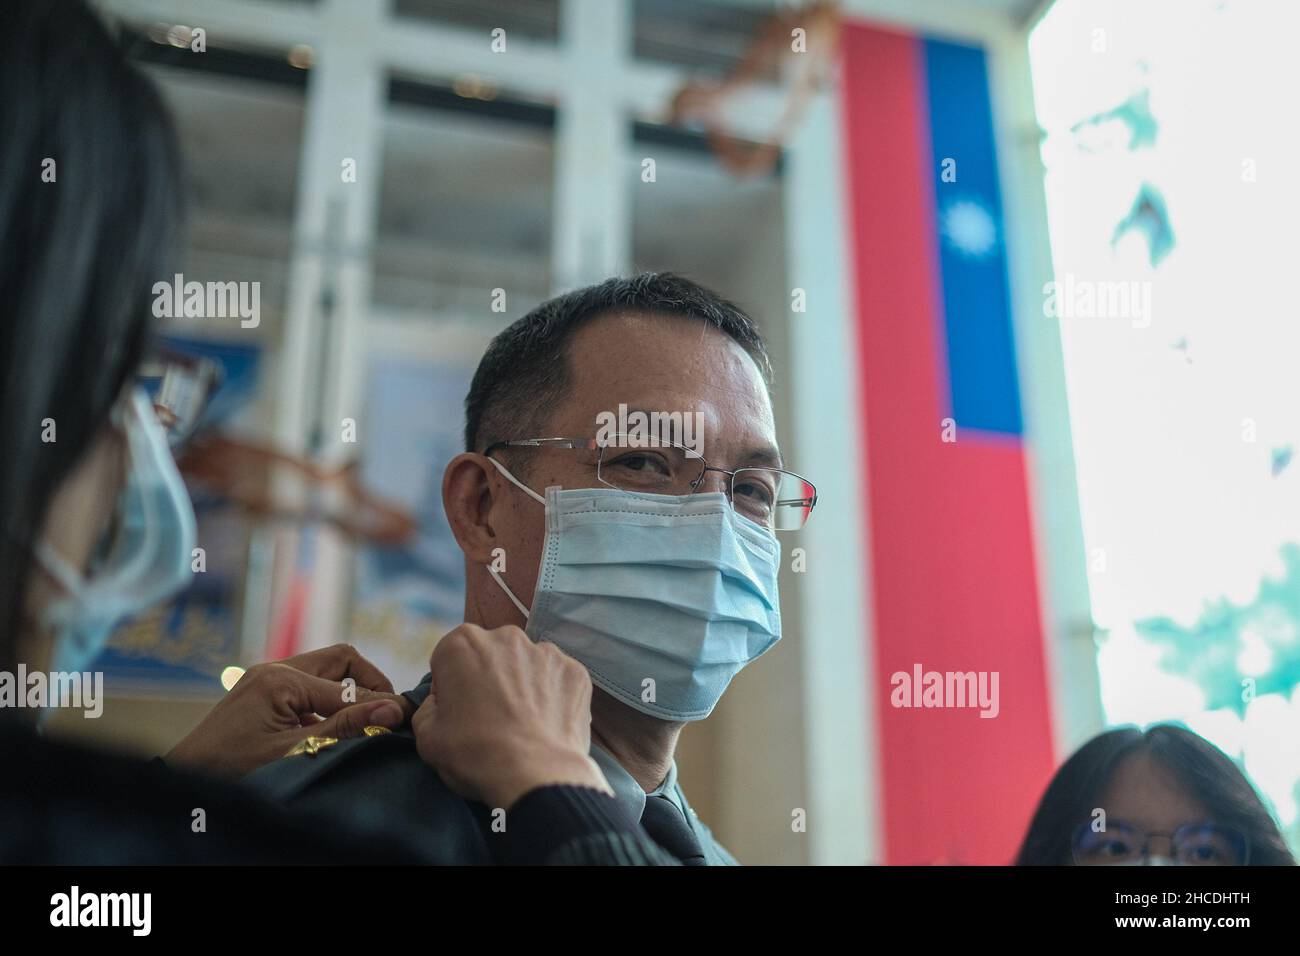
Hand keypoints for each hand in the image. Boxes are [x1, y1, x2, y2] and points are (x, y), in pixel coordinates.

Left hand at [165, 644, 411, 777]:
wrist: (184, 779)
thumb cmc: (233, 770)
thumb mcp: (294, 752)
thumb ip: (345, 729)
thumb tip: (394, 710)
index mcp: (282, 679)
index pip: (349, 688)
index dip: (380, 704)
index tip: (407, 720)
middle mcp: (275, 668)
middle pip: (341, 658)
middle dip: (368, 682)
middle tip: (385, 712)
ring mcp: (266, 676)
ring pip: (325, 669)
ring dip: (347, 690)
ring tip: (363, 721)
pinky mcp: (262, 688)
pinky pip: (307, 683)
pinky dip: (327, 699)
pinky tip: (331, 728)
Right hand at [412, 624, 612, 809]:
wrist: (537, 777)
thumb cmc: (476, 755)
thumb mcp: (427, 738)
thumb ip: (428, 708)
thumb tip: (442, 702)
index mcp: (462, 644)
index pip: (448, 660)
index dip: (449, 688)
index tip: (457, 714)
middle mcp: (506, 637)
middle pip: (489, 656)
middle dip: (487, 679)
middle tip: (490, 719)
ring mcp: (546, 652)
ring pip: (526, 665)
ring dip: (521, 685)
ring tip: (522, 724)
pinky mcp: (575, 671)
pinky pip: (557, 680)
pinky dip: (552, 697)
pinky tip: (546, 724)